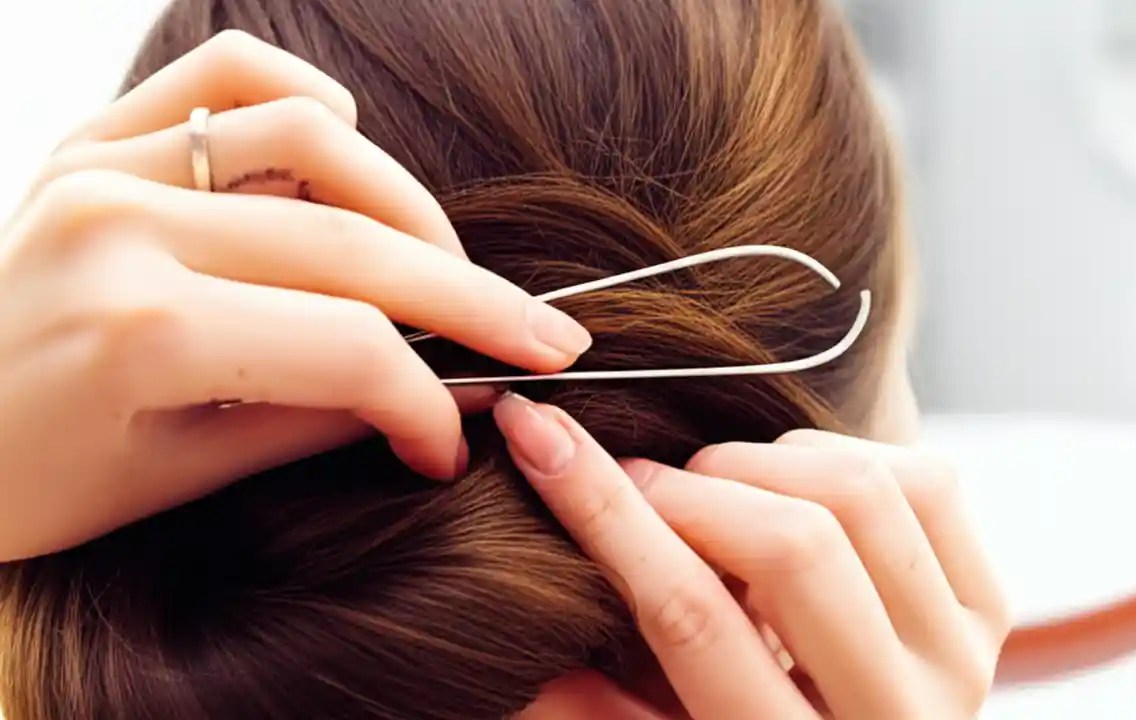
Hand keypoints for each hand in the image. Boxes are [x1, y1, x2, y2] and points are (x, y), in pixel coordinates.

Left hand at [0, 31, 591, 560]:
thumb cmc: (30, 482)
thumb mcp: (181, 478)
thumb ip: (326, 421)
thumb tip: (451, 401)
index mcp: (137, 330)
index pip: (351, 349)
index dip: (428, 401)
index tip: (455, 440)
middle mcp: (120, 222)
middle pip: (356, 243)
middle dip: (473, 299)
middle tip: (542, 336)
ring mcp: (102, 163)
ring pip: (316, 139)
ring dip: (406, 205)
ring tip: (438, 266)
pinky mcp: (93, 136)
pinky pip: (230, 74)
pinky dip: (308, 105)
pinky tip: (344, 157)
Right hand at [494, 395, 1010, 718]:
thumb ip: (600, 715)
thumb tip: (518, 647)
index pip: (690, 618)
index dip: (604, 514)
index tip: (539, 433)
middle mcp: (900, 716)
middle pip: (792, 547)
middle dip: (690, 488)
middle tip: (640, 483)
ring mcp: (960, 658)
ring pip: (861, 494)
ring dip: (763, 464)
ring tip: (713, 487)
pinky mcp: (991, 610)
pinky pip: (928, 480)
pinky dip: (842, 455)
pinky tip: (793, 485)